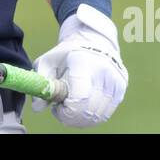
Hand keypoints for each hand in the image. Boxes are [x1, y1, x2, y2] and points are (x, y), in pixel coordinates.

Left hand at [31, 4, 127, 126]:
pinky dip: (92, 116)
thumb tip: (38, 107)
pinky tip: (83, 107)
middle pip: (88, 110)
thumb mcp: (48, 63)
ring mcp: (115, 79)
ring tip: (71, 106)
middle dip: (71, 117)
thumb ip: (42, 84)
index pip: (79, 99)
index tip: (56, 107)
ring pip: (98, 116)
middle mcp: (103, 70)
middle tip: (61, 109)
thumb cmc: (66, 54)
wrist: (92, 40)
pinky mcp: (121, 87)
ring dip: (81, 119)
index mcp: (83, 61)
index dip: (66, 112)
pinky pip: (106, 113)